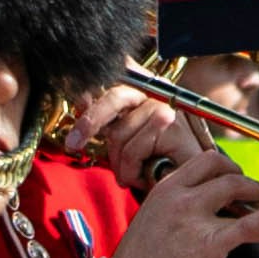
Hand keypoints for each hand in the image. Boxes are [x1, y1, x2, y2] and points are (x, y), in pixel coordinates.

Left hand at [56, 81, 190, 193]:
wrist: (185, 186)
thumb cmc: (153, 162)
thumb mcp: (124, 135)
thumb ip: (107, 117)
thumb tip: (82, 101)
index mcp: (146, 87)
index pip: (120, 71)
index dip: (95, 84)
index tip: (79, 103)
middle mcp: (159, 92)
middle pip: (115, 97)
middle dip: (90, 121)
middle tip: (73, 144)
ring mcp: (166, 108)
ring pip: (118, 133)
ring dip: (118, 162)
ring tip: (131, 172)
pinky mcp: (171, 128)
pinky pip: (131, 151)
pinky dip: (130, 171)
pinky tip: (143, 176)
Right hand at [102, 134, 258, 257]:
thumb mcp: (152, 219)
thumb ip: (178, 205)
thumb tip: (210, 202)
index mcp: (165, 189)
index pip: (206, 161)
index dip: (229, 166)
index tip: (237, 177)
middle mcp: (180, 198)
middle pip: (227, 173)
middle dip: (249, 182)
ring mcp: (195, 219)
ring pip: (239, 190)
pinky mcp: (210, 244)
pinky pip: (249, 224)